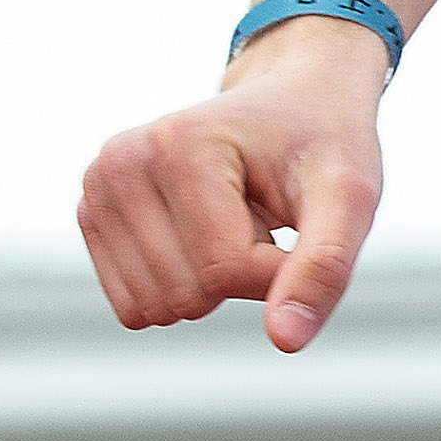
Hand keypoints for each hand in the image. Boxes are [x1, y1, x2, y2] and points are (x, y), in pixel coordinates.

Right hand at [78, 15, 386, 350]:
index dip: (278, 269)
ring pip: (156, 308)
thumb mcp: (349, 196)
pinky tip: (201, 229)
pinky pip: (134, 308)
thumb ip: (324, 267)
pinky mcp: (92, 218)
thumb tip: (286, 341)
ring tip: (232, 216)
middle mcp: (120, 164)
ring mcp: (96, 191)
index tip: (297, 219)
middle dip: (241, 273)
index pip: (225, 271)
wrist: (293, 99)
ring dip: (210, 282)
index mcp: (178, 145)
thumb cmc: (324, 144)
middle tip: (259, 212)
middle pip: (185, 295)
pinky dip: (181, 286)